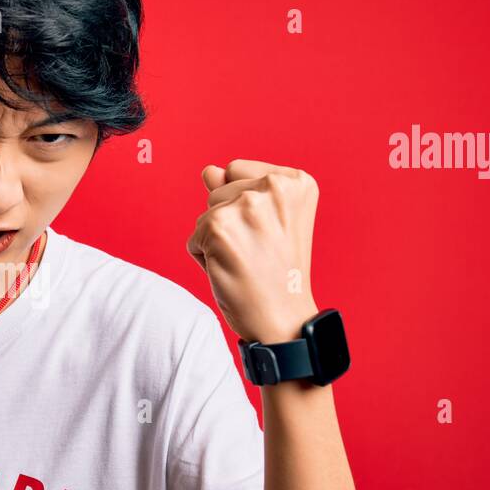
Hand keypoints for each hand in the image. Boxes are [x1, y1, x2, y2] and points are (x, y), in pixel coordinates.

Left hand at [186, 159, 320, 343]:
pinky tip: (232, 272)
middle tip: (259, 253)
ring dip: (216, 241)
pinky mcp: (219, 227)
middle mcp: (274, 187)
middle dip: (229, 221)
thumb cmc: (278, 275)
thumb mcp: (268, 223)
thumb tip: (209, 171)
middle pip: (218, 190)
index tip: (269, 233)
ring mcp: (246, 205)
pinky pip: (194, 238)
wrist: (283, 320)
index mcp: (295, 182)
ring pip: (205, 215)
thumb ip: (238, 190)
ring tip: (247, 262)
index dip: (243, 206)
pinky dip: (205, 258)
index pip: (237, 170)